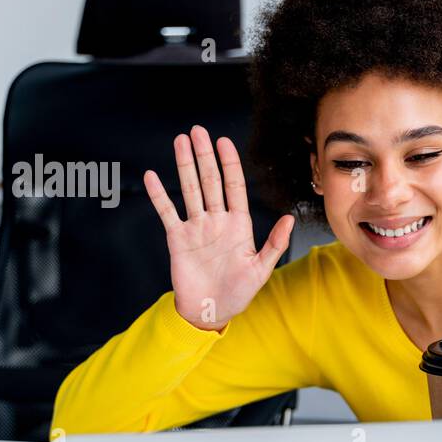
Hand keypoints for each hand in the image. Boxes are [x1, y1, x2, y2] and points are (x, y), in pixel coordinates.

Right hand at [145, 125, 295, 330]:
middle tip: (198, 131)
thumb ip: (275, 244)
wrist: (211, 311)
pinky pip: (167, 212)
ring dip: (184, 166)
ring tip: (180, 141)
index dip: (229, 164)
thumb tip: (289, 218)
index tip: (224, 141)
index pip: (234, 187)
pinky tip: (153, 176)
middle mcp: (217, 220)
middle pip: (210, 181)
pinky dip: (160, 195)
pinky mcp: (178, 238)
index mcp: (239, 225)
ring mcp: (196, 227)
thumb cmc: (239, 293)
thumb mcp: (261, 269)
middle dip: (205, 156)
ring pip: (190, 190)